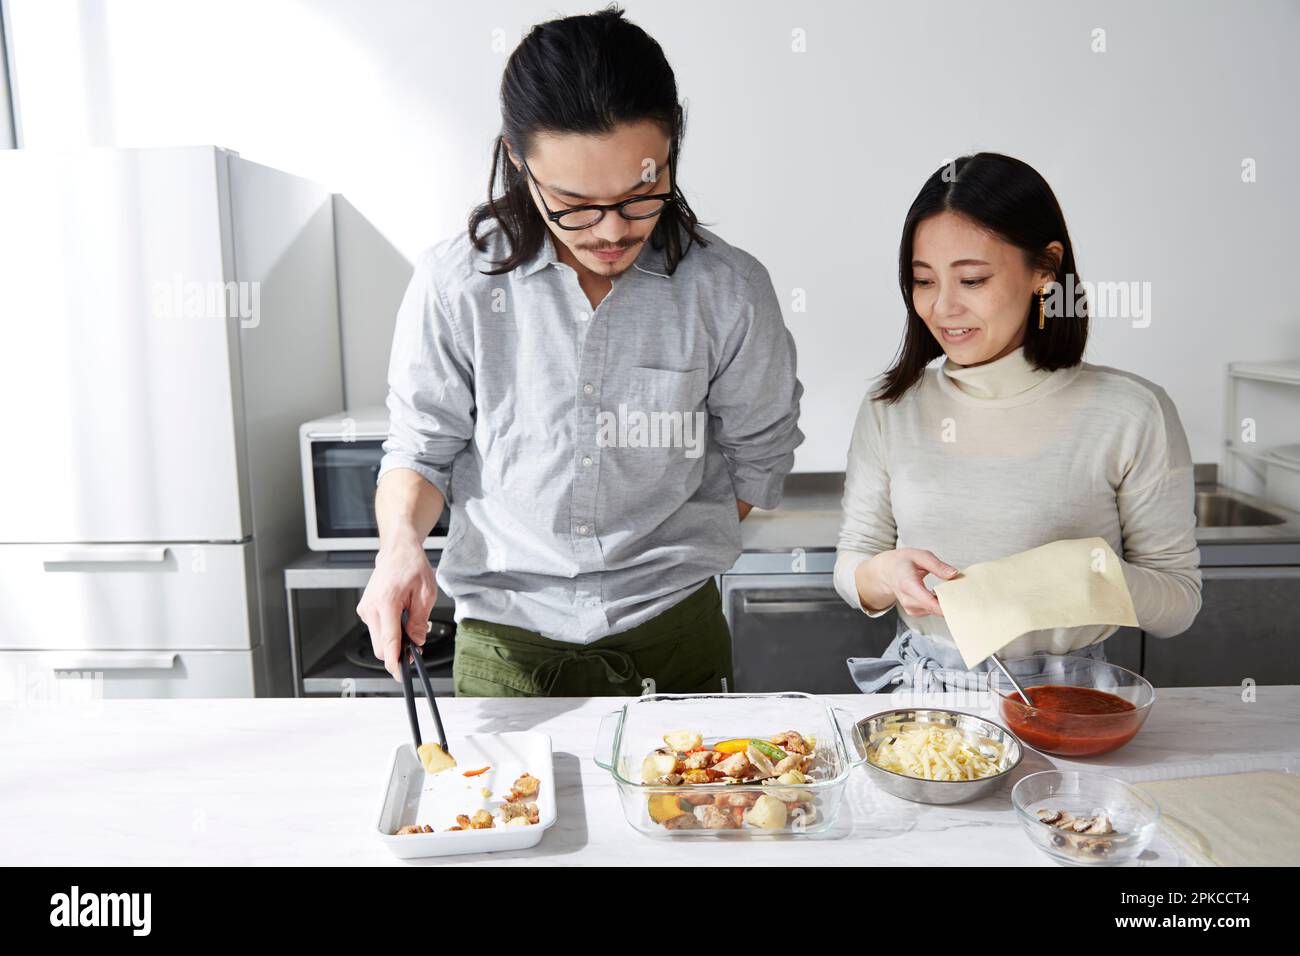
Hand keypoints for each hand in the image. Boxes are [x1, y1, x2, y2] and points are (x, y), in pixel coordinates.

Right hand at [356, 539, 437, 680]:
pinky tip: (400, 620)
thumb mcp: (426, 593)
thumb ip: (420, 620)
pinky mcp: (365, 610)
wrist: (397, 551)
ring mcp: (365, 609)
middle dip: (397, 654)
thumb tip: (417, 641)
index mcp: (386, 602)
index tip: (401, 675)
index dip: (395, 661)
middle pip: (381, 647)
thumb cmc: (412, 566)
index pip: (389, 641)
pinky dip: (389, 633)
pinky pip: (377, 631)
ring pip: (378, 641)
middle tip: (416, 649)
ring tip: (409, 626)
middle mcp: (371, 607)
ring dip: (393, 642)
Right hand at [857, 548, 957, 616]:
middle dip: (951, 601)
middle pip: (935, 609)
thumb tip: (954, 574)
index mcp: (908, 585)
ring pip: (935, 611)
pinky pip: (932, 611)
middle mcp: (908, 600)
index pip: (930, 603)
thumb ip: (937, 565)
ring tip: (948, 589)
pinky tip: (938, 594)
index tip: (963, 601)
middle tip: (962, 591)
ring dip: (945, 602)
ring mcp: (910, 608)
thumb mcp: (919, 555)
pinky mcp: (914, 612)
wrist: (886, 570)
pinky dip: (938, 604)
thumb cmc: (903, 561)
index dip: (948, 605)